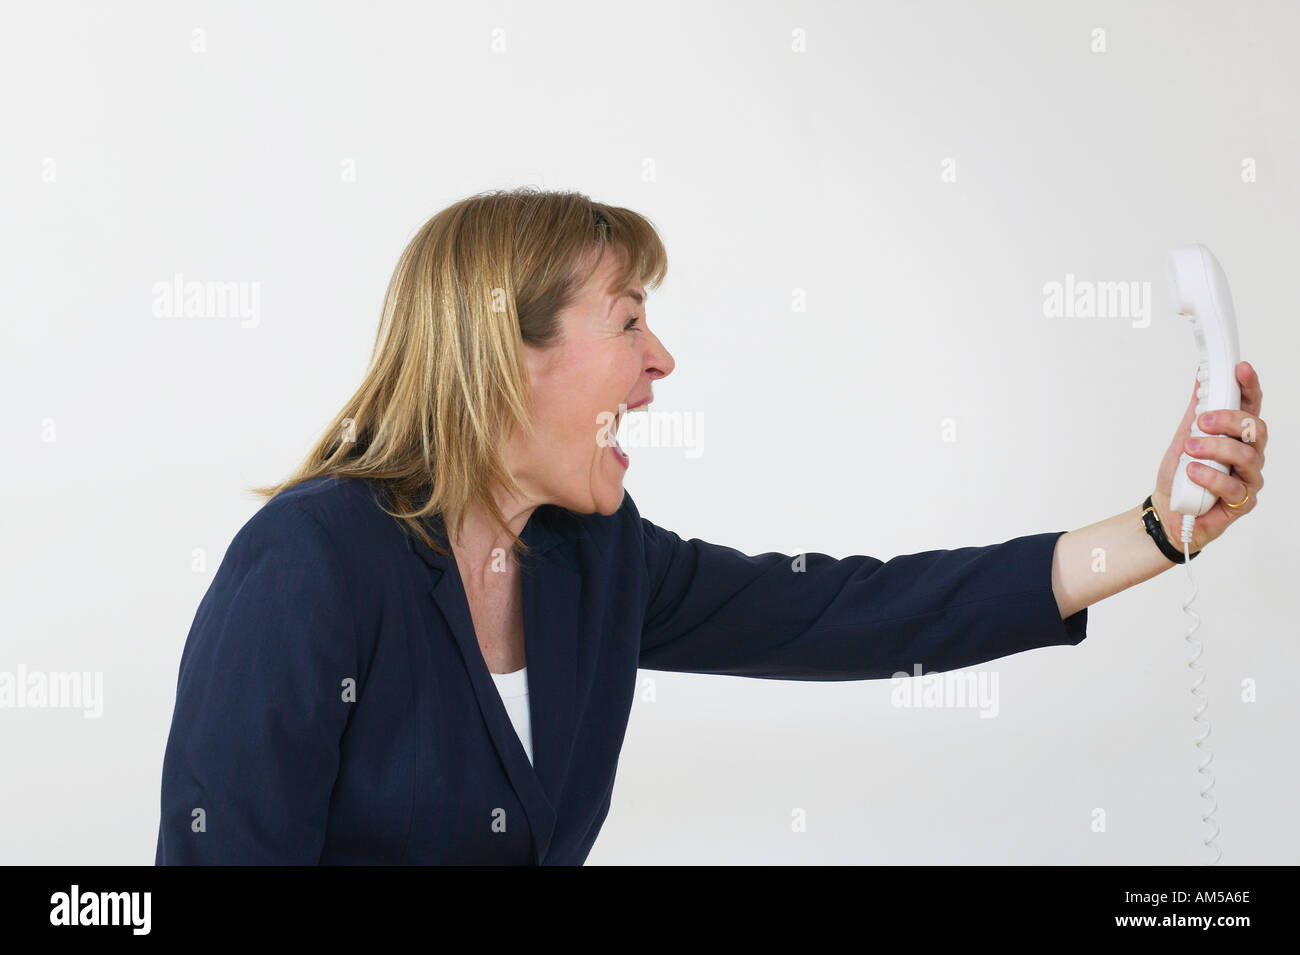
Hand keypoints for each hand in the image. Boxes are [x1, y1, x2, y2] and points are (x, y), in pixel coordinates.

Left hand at [1151, 361, 1264, 553]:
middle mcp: (1249, 454)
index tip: (1240, 368)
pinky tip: (1192, 472)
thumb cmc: (1180, 474)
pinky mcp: (1243, 502)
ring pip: (1247, 456)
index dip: (1249, 386)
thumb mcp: (1184, 436)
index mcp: (1237, 435)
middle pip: (1256, 429)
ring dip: (1216, 449)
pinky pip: (1234, 487)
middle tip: (1201, 422)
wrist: (1167, 510)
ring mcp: (1249, 478)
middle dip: (1229, 420)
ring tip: (1190, 450)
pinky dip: (1210, 477)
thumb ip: (1197, 410)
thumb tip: (1201, 377)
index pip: (1251, 406)